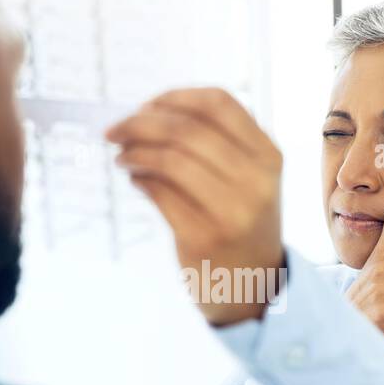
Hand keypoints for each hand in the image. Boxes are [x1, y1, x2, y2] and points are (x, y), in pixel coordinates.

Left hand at [106, 88, 284, 326]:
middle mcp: (256, 181)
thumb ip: (216, 144)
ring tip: (121, 155)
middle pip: (187, 129)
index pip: (218, 103)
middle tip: (115, 129)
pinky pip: (160, 193)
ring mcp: (231, 211)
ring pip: (171, 159)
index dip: (175, 97)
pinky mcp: (203, 237)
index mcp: (268, 156)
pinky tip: (134, 178)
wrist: (255, 288)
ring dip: (135, 151)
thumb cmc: (242, 223)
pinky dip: (139, 178)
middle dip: (140, 123)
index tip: (147, 105)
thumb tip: (148, 114)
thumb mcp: (249, 179)